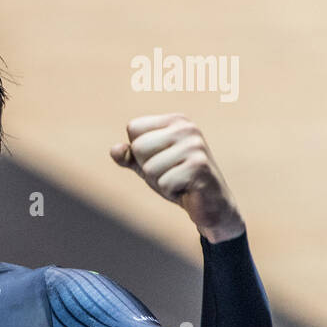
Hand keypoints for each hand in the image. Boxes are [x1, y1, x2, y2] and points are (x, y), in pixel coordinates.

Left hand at [110, 113, 244, 242]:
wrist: (211, 205)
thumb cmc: (177, 181)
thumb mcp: (148, 166)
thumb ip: (128, 157)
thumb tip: (114, 150)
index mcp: (175, 121)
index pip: (134, 128)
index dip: (139, 151)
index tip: (161, 159)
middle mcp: (187, 128)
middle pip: (139, 147)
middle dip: (148, 168)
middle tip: (170, 173)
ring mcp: (195, 146)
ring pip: (149, 168)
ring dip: (160, 182)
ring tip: (179, 181)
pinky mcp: (199, 166)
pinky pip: (163, 182)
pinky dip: (171, 191)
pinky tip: (187, 188)